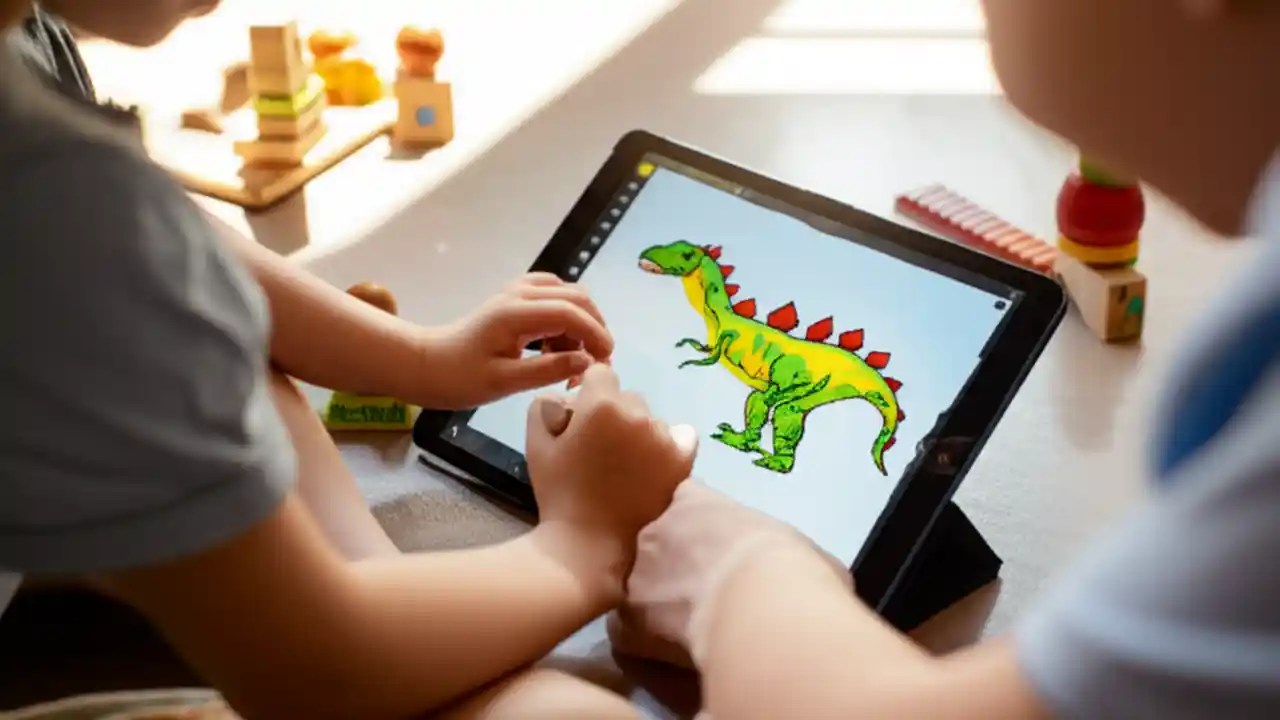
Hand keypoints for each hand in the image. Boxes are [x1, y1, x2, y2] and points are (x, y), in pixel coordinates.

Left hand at [417, 273, 612, 408]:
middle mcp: (519, 293)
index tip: (604, 362)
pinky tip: (556, 349)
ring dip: (581, 324)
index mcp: (515, 312)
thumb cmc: (459, 377)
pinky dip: (566, 321)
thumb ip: (547, 370)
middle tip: (595, 364)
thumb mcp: (503, 382)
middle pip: (576, 296)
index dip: (595, 334)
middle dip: (594, 327)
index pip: (571, 312)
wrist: (426, 364)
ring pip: (568, 295)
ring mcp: (517, 292)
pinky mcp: (515, 299)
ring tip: (573, 361)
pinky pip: (554, 299)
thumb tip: (586, 362)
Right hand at [525, 364, 697, 603]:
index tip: (583, 422)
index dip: (589, 396)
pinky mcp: (681, 461)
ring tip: (624, 464)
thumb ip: (546, 405)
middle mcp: (638, 414)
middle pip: (627, 398)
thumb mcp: (536, 444)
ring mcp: (663, 438)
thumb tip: (568, 397)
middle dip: (613, 414)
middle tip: (599, 449)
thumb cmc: (557, 494)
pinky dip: (671, 442)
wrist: (587, 545)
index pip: (601, 374)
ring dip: (639, 431)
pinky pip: (683, 435)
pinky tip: (655, 460)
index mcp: (601, 404)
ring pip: (651, 418)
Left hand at [608, 481, 851, 667]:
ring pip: (634, 588)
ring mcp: (634, 574)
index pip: (678, 500)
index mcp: (692, 499)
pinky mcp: (625, 621)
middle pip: (649, 544)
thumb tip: (800, 571)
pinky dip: (645, 648)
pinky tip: (672, 657)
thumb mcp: (796, 545)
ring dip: (652, 605)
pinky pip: (626, 635)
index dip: (691, 526)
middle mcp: (652, 528)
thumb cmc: (790, 567)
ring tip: (685, 630)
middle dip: (667, 566)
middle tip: (697, 592)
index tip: (709, 547)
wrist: (762, 605)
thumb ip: (778, 548)